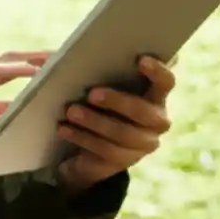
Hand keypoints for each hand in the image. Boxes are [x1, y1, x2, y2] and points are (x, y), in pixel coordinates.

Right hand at [0, 51, 46, 180]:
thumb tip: (9, 107)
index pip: (5, 67)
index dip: (29, 62)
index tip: (53, 62)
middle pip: (7, 59)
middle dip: (34, 55)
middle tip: (61, 54)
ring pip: (1, 62)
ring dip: (28, 59)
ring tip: (52, 58)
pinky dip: (11, 70)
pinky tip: (29, 71)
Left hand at [56, 55, 176, 192]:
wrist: (88, 146)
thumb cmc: (96, 104)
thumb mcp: (97, 85)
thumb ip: (90, 69)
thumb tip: (52, 55)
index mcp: (155, 96)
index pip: (167, 82)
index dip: (158, 71)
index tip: (140, 59)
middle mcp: (157, 121)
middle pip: (144, 112)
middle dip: (118, 101)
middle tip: (92, 93)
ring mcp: (143, 145)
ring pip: (122, 135)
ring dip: (95, 122)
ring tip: (71, 111)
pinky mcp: (124, 163)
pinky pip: (105, 152)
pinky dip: (82, 138)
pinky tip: (64, 129)